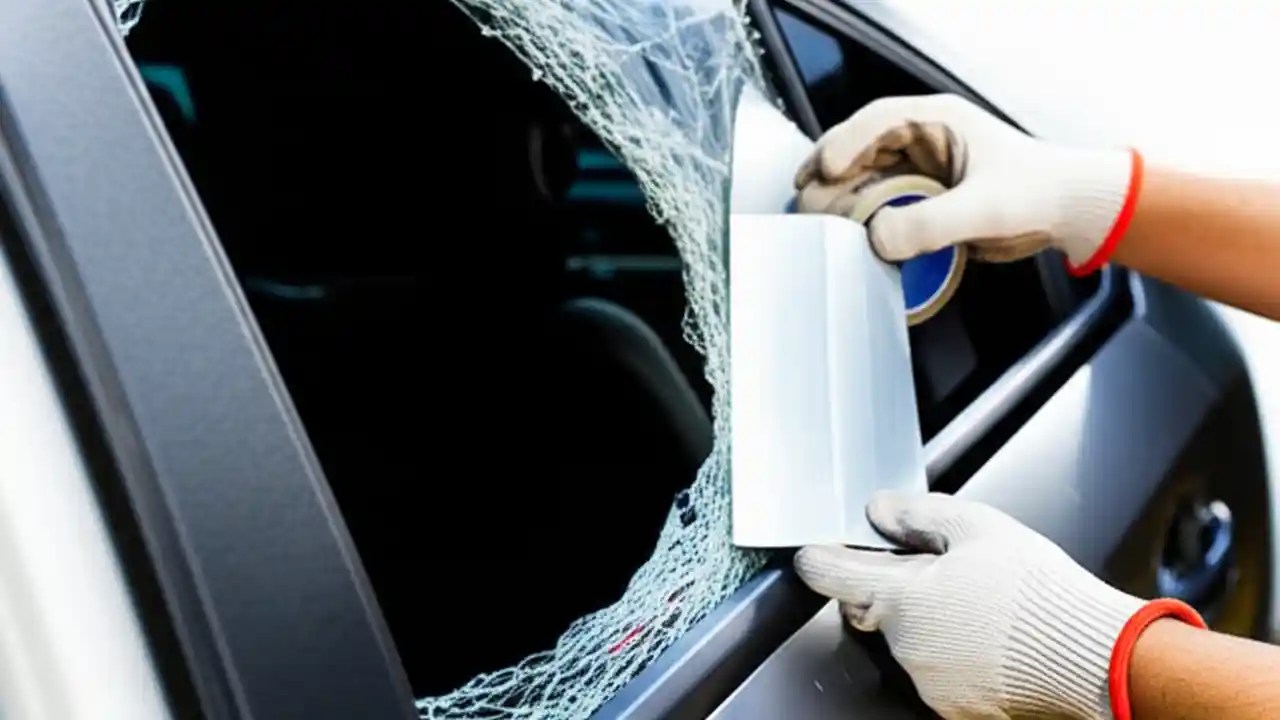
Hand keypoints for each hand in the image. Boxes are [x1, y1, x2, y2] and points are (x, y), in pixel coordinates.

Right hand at [792, 94, 1136, 272]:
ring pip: (863, 172)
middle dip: (829, 168)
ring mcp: (920, 167)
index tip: (826, 169)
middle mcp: (924, 138)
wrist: (1069, 212)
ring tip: (815, 213)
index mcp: (940, 120)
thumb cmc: (1040, 193)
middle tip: (805, 194)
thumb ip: (932, 224)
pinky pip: (878, 198)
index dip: (846, 143)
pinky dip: (857, 211)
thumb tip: (878, 237)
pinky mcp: (921, 195)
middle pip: (859, 145)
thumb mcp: (985, 209)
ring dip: (839, 192)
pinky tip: (843, 228)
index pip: (879, 120)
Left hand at [794, 491, 1143, 719]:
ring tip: (981, 604)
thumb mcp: (978, 527)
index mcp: (902, 599)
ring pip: (911, 641)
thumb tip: (879, 510)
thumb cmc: (1041, 594)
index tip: (811, 554)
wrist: (1096, 658)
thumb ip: (916, 514)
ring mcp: (931, 683)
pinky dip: (955, 652)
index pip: (833, 577)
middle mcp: (908, 647)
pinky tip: (990, 636)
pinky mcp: (957, 708)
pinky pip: (941, 671)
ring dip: (930, 621)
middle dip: (893, 588)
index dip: (819, 560)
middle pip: (875, 609)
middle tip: (940, 569)